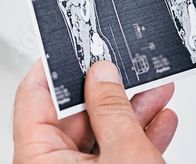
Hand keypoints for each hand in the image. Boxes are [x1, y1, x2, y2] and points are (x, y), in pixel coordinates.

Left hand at [13, 60, 176, 162]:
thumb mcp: (124, 154)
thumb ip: (112, 110)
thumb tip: (103, 73)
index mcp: (37, 157)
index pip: (34, 94)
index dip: (56, 64)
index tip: (77, 43)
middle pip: (73, 114)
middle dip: (110, 89)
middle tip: (129, 66)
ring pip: (100, 135)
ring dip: (132, 112)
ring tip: (157, 90)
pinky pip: (113, 155)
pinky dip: (137, 139)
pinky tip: (161, 121)